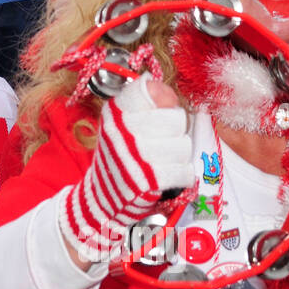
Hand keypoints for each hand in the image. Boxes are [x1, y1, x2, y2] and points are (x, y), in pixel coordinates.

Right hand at [59, 73, 190, 264]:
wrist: (103, 198)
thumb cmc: (119, 157)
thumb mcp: (121, 124)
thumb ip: (143, 104)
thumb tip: (166, 91)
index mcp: (115, 112)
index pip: (152, 90)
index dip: (164, 100)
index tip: (161, 111)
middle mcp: (123, 131)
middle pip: (176, 118)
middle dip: (175, 132)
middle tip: (162, 142)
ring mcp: (136, 156)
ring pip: (183, 145)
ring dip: (179, 156)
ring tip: (163, 161)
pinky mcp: (149, 181)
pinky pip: (184, 170)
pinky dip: (181, 176)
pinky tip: (167, 177)